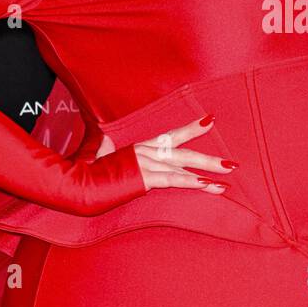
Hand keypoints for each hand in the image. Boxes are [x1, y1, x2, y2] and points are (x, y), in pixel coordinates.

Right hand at [95, 114, 235, 194]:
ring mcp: (146, 164)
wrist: (74, 181)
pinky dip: (192, 182)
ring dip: (207, 173)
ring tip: (228, 177)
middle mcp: (146, 152)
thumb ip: (107, 149)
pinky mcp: (144, 178)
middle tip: (232, 163)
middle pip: (183, 151)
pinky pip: (173, 179)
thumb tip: (106, 142)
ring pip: (183, 165)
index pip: (170, 136)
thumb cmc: (83, 169)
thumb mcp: (97, 154)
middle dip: (208, 158)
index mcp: (139, 147)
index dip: (190, 129)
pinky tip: (209, 186)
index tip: (209, 120)